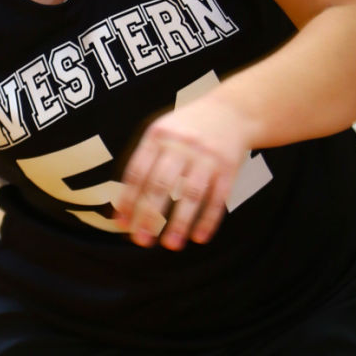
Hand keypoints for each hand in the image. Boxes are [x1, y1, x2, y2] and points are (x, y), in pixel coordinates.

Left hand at [116, 91, 254, 248]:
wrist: (232, 110)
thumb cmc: (187, 128)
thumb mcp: (162, 131)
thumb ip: (144, 160)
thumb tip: (123, 204)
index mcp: (158, 135)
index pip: (137, 171)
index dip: (128, 199)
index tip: (122, 224)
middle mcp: (181, 144)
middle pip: (161, 184)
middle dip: (150, 215)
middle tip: (142, 241)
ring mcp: (206, 155)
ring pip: (191, 194)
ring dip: (180, 222)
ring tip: (171, 245)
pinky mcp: (228, 166)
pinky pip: (218, 197)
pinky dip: (208, 219)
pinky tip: (199, 237)